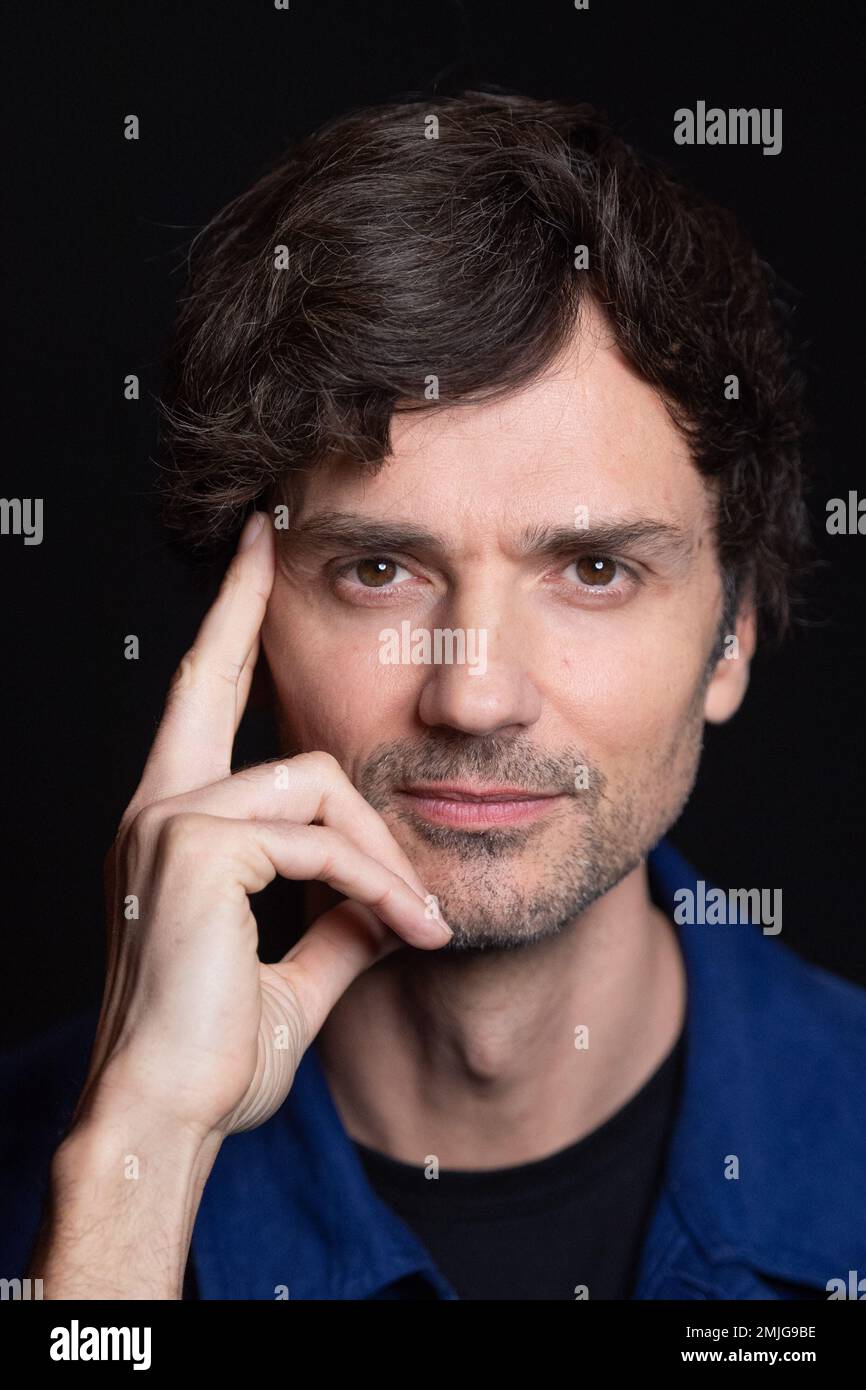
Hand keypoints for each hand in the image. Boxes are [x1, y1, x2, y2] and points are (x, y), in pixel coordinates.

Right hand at [75, 511, 449, 1143]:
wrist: (167, 1118)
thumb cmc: (213, 1055)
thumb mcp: (294, 975)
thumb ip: (338, 924)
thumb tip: (390, 906)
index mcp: (175, 823)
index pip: (202, 699)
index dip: (227, 623)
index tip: (251, 553)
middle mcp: (160, 805)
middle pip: (242, 701)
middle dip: (266, 641)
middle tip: (303, 625)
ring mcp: (170, 819)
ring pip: (317, 783)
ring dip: (383, 857)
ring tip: (419, 926)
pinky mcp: (195, 845)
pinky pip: (318, 837)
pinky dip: (375, 884)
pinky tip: (404, 932)